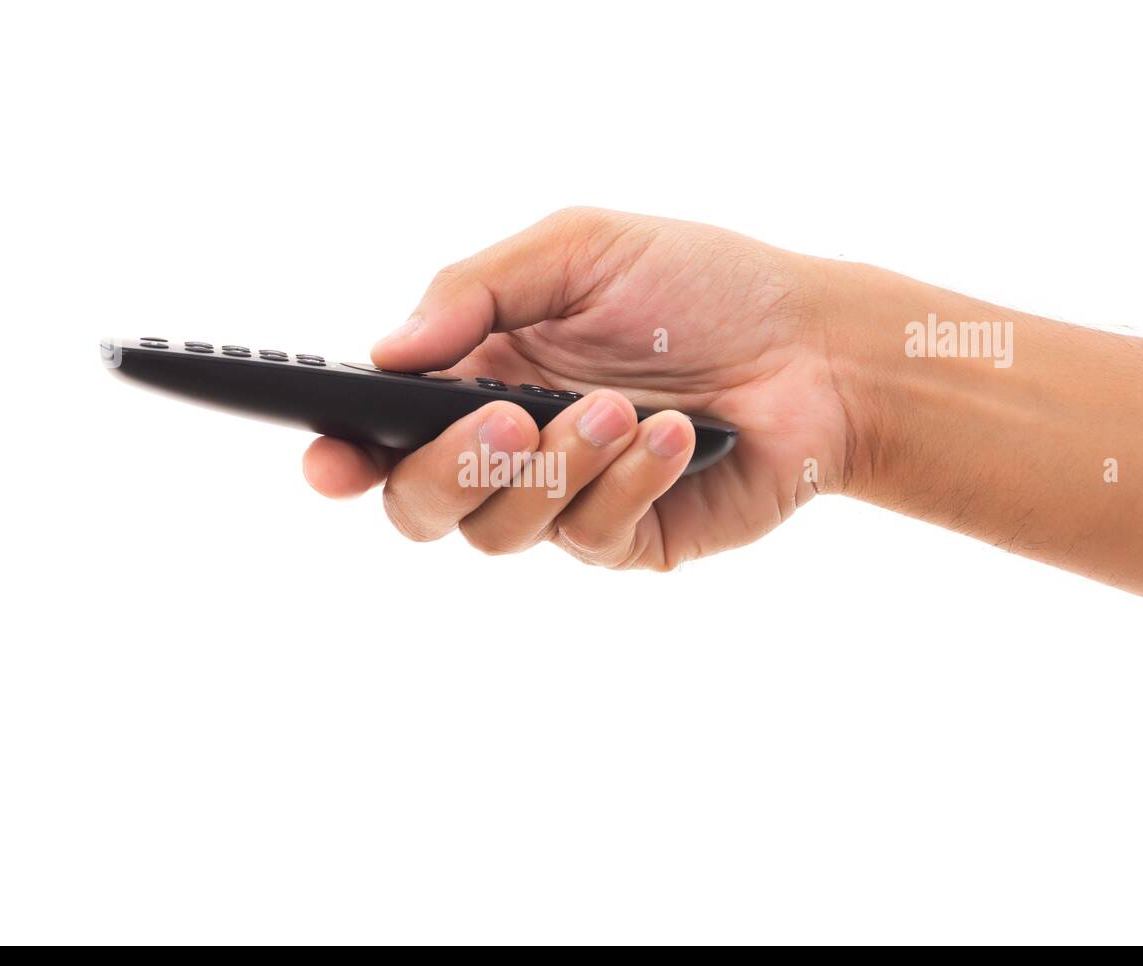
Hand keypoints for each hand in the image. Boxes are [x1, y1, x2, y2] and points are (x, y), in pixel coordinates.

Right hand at [302, 207, 849, 569]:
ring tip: (623, 409)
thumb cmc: (698, 286)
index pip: (380, 435)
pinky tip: (677, 436)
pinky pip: (590, 535)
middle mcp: (505, 448)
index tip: (328, 460)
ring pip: (499, 531)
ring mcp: (561, 501)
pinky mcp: (623, 538)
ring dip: (556, 467)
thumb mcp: (580, 249)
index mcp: (474, 375)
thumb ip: (475, 290)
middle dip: (451, 468)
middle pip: (420, 505)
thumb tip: (385, 353)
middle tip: (507, 417)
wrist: (813, 345)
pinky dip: (630, 480)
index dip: (340, 457)